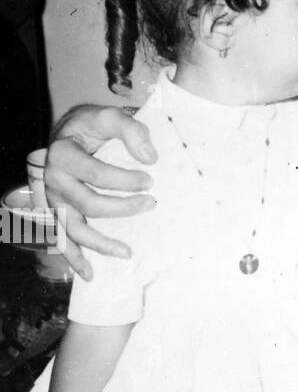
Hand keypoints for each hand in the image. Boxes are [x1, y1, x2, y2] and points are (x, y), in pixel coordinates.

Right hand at [45, 105, 158, 280]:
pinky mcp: (58, 214)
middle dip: (123, 208)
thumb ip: (131, 130)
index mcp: (63, 154)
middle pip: (88, 203)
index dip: (125, 180)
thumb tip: (150, 158)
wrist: (70, 133)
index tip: (150, 180)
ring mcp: (53, 201)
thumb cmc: (91, 126)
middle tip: (151, 203)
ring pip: (74, 229)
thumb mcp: (109, 117)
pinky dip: (75, 259)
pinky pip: (63, 240)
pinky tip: (90, 275)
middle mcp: (52, 180)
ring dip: (100, 244)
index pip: (95, 173)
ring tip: (127, 253)